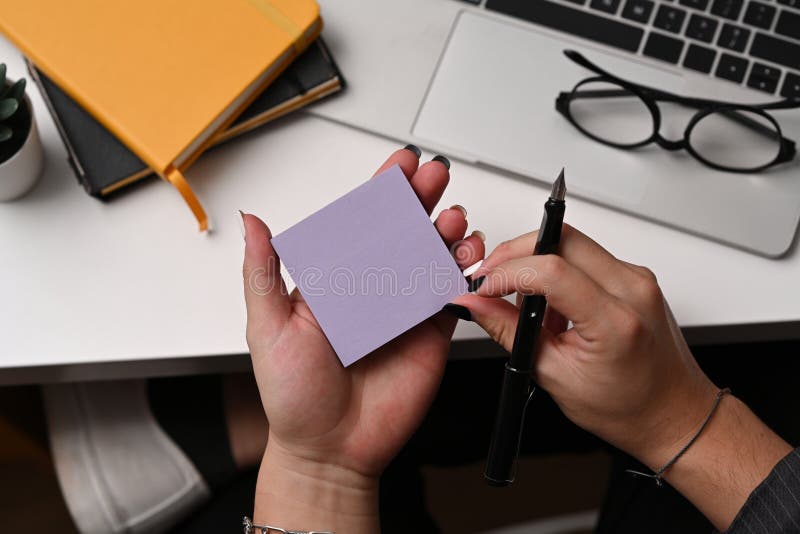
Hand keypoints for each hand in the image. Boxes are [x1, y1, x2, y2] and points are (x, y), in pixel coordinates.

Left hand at [242, 148, 483, 530]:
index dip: (381, 191)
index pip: (361, 223)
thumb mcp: (267, 328)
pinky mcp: (430, 333)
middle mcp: (372, 288)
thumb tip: (252, 223)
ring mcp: (403, 308)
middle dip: (421, 198)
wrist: (329, 450)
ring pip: (431, 255)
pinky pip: (452, 293)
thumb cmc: (293, 396)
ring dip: (447, 229)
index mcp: (335, 279)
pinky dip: (465, 271)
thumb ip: (264, 273)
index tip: (398, 166)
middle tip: (434, 175)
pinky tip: (468, 256)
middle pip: (402, 230)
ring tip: (453, 217)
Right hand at [456, 224, 792, 529]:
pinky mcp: (634, 277)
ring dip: (537, 262)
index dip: (507, 273)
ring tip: (525, 302)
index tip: (484, 287)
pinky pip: (586, 256)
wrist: (674, 414)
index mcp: (616, 320)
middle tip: (492, 278)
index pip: (551, 271)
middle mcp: (632, 289)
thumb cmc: (628, 407)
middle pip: (561, 238)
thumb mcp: (554, 376)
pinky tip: (552, 305)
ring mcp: (637, 278)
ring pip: (572, 243)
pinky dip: (558, 271)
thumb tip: (476, 305)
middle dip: (516, 252)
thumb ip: (510, 332)